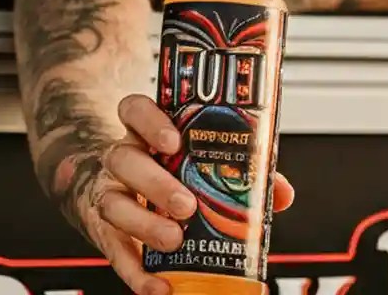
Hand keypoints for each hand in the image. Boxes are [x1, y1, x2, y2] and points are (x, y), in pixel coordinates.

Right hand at [92, 94, 295, 294]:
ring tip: (175, 240)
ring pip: (113, 204)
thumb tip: (282, 193)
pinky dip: (136, 273)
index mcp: (144, 133)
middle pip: (124, 159)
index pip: (133, 109)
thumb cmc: (168, 171)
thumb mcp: (197, 161)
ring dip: (145, 225)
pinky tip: (157, 285)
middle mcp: (122, 160)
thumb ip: (240, 171)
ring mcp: (109, 194)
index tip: (174, 139)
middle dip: (156, 182)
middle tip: (186, 204)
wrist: (108, 189)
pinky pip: (115, 252)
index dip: (149, 121)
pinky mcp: (106, 233)